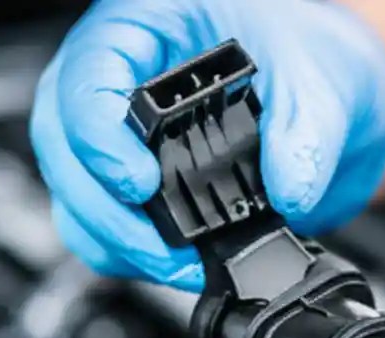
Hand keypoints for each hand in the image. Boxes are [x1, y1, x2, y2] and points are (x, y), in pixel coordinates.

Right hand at [30, 0, 384, 290]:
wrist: (320, 95)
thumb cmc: (303, 58)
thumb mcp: (318, 82)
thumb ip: (306, 134)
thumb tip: (291, 188)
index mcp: (143, 27)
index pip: (88, 77)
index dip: (101, 137)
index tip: (140, 183)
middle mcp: (113, 78)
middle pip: (64, 146)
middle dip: (108, 211)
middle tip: (164, 248)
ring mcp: (112, 134)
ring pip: (73, 195)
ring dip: (118, 242)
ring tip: (180, 264)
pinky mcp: (126, 185)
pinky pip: (99, 229)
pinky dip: (131, 256)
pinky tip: (177, 263)